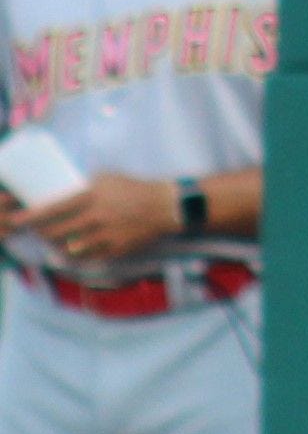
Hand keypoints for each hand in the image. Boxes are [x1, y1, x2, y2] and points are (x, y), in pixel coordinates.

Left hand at [20, 173, 179, 266]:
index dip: (31, 216)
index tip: (17, 220)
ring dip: (57, 246)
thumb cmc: (135, 188)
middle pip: (57, 232)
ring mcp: (105, 235)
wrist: (165, 206)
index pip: (53, 209)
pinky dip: (76, 255)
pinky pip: (88, 256)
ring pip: (70, 247)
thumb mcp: (107, 177)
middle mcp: (95, 217)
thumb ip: (84, 185)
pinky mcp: (116, 248)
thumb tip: (65, 192)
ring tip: (54, 242)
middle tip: (39, 232)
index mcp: (91, 197)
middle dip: (42, 233)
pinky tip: (73, 250)